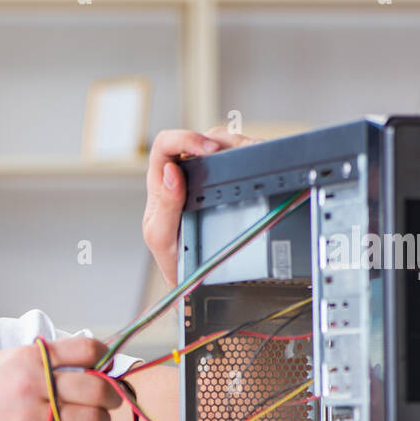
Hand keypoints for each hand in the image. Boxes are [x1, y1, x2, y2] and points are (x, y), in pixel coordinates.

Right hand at [0, 335, 121, 420]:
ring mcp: (30, 417)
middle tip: (110, 404)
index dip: (104, 359)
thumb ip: (38, 362)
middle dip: (112, 398)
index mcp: (30, 358)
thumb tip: (77, 363)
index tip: (106, 369)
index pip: (87, 350)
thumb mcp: (1, 362)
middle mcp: (33, 384)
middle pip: (98, 389)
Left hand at [143, 126, 259, 287]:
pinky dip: (253, 155)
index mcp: (162, 185)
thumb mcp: (161, 237)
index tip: (206, 150)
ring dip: (239, 145)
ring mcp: (206, 180)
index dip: (185, 138)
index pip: (166, 146)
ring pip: (222, 144)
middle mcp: (183, 176)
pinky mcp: (228, 186)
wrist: (196, 282)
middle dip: (221, 141)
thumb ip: (163, 206)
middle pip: (199, 138)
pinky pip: (239, 160)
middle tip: (237, 154)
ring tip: (250, 157)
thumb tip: (171, 173)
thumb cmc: (174, 260)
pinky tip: (258, 166)